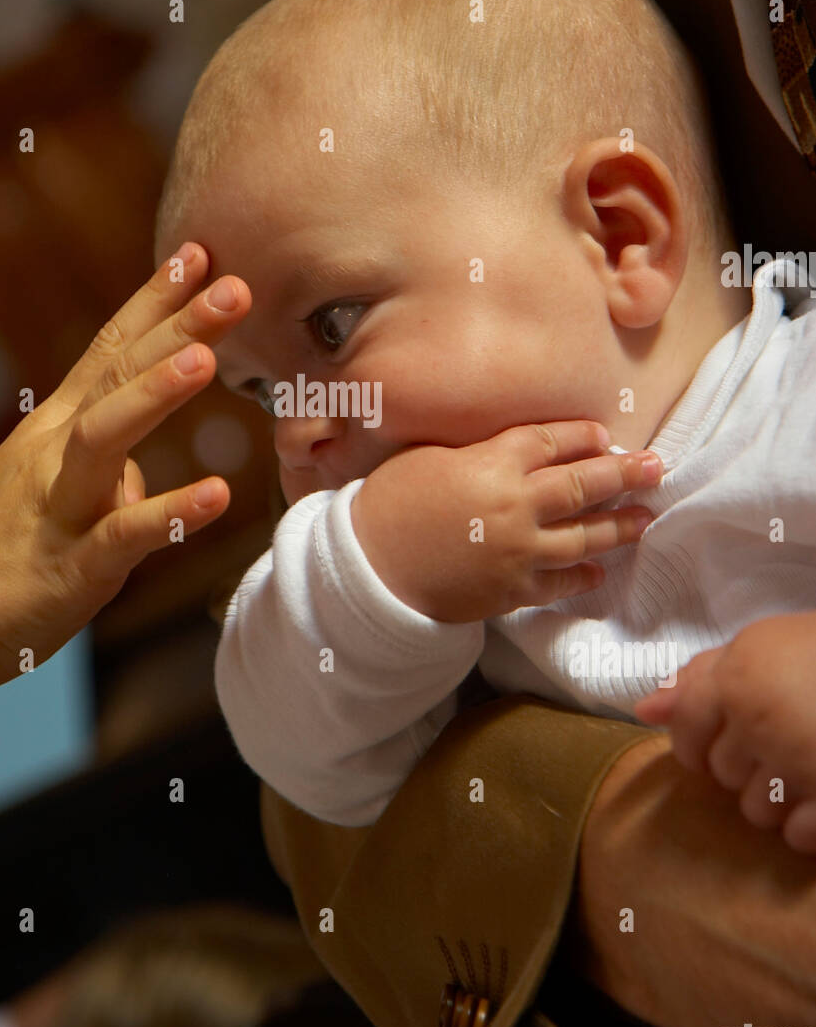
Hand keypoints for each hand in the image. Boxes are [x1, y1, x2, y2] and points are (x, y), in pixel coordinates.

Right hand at [0, 242, 250, 693]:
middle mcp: (54, 453)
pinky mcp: (71, 564)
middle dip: (175, 325)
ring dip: (153, 395)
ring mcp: (61, 505)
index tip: (198, 253)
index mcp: (54, 431)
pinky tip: (217, 494)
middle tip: (235, 284)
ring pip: (105, 438)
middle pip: (117, 374)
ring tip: (206, 359)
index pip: (109, 348)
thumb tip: (140, 474)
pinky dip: (170, 512)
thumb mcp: (47, 495)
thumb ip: (99, 474)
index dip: (153, 300)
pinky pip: (124, 534)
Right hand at [349, 420, 661, 623]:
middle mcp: (517, 504)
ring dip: (620, 525)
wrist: (369, 566)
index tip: (607, 435)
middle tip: (657, 467)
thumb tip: (518, 448)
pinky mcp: (512, 591)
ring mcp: (519, 551)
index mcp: (494, 462)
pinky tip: (599, 571)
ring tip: (647, 517)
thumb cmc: (390, 501)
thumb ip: (480, 450)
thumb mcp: (432, 455)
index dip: (584, 436)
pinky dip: (582, 577)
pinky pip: (559, 583)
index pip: (554, 442)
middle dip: (626, 473)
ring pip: (584, 536)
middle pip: (584, 484)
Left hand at [634, 613, 815, 854]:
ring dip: (771, 799)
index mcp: (739, 680)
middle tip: (774, 747)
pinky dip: (806, 825)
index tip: (707, 746)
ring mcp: (801, 767)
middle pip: (719, 773)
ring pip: (754, 810)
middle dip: (738, 767)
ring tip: (800, 771)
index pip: (686, 727)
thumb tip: (646, 710)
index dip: (692, 741)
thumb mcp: (764, 644)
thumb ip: (704, 674)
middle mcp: (762, 725)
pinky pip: (797, 835)